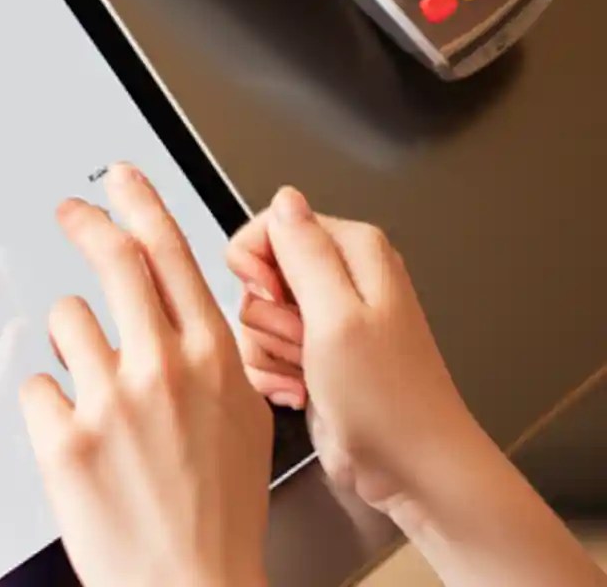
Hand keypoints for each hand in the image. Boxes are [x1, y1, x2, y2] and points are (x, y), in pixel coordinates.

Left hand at [20, 163, 271, 586]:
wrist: (191, 585)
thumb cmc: (218, 516)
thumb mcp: (242, 423)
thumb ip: (210, 363)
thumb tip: (179, 323)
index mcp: (213, 360)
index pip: (172, 255)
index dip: (141, 204)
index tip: (121, 178)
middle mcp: (163, 369)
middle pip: (115, 259)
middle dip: (86, 222)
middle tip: (69, 210)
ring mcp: (111, 400)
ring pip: (66, 322)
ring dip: (71, 345)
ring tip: (91, 395)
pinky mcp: (64, 438)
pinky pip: (36, 387)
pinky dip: (48, 406)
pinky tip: (75, 439)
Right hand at [229, 187, 606, 585]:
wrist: (409, 467)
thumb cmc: (386, 399)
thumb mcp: (336, 316)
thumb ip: (304, 250)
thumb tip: (284, 196)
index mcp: (354, 251)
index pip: (271, 225)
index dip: (256, 263)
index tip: (270, 297)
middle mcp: (341, 278)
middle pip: (257, 275)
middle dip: (266, 316)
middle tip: (303, 342)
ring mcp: (326, 320)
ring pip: (255, 317)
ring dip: (269, 351)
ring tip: (307, 373)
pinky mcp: (313, 355)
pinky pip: (262, 351)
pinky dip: (272, 374)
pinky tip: (300, 392)